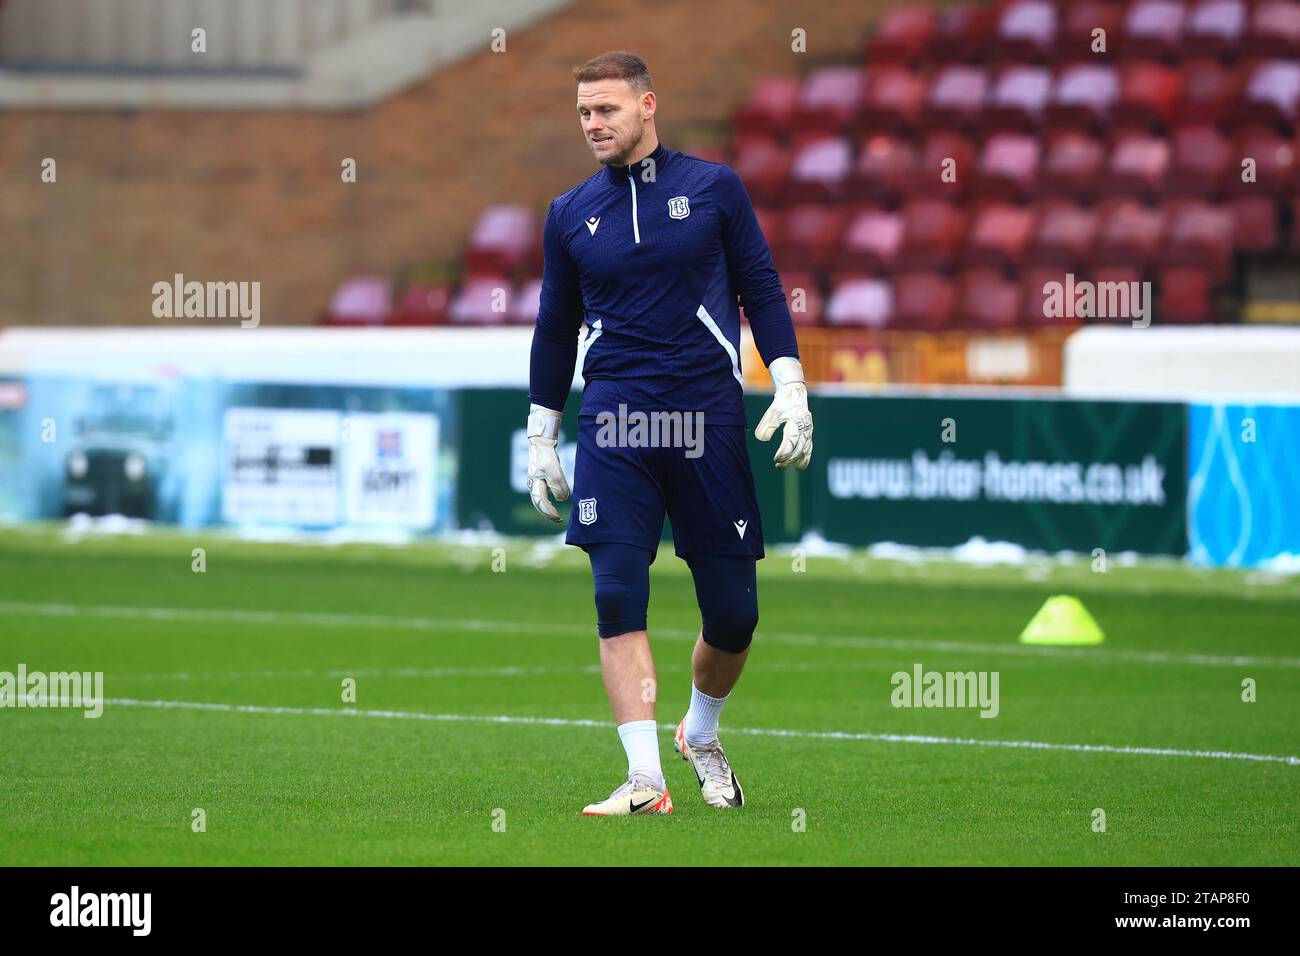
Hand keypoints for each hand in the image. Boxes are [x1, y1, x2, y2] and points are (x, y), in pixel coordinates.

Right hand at [526, 404, 569, 521]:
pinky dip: (549, 499)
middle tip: (558, 519)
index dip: (549, 512)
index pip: (541, 503)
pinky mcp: (540, 478)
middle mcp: (533, 485)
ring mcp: (535, 482)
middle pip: (539, 504)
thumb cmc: (545, 455)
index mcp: (534, 484)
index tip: (558, 518)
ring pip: (540, 499)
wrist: (541, 442)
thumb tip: (562, 499)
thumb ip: (557, 484)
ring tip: (556, 514)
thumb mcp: (553, 469)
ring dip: (548, 508)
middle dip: (547, 513)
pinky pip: (543, 493)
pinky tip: (556, 499)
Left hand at [754, 356, 812, 470]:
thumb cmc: (782, 402)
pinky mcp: (809, 431)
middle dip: (789, 459)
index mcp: (796, 424)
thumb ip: (766, 426)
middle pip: (799, 449)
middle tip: (778, 466)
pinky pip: (810, 446)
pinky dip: (807, 456)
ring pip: (807, 449)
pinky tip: (801, 463)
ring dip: (800, 460)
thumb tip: (762, 440)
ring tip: (795, 469)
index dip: (783, 453)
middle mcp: (805, 428)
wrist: (794, 392)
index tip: (775, 459)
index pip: (790, 444)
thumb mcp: (772, 412)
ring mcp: (809, 430)